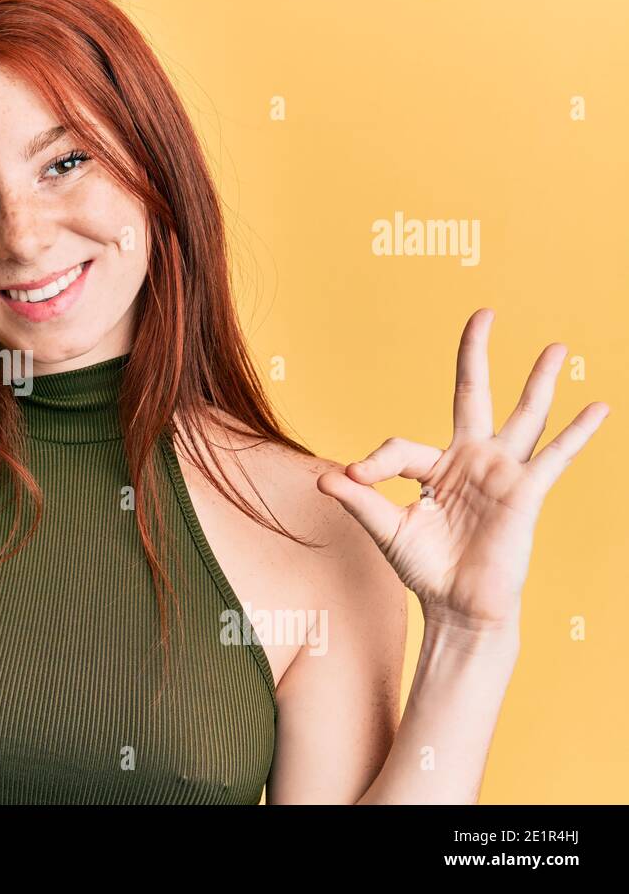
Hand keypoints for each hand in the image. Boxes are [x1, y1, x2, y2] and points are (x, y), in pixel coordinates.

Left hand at [317, 308, 609, 630]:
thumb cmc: (425, 568)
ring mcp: (500, 473)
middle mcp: (469, 460)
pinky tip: (597, 407)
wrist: (457, 607)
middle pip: (473, 395)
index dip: (375, 462)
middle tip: (483, 312)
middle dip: (476, 354)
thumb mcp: (385, 529)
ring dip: (539, 381)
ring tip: (556, 347)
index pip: (400, 447)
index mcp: (433, 467)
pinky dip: (577, 433)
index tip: (355, 479)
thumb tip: (323, 478)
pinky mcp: (524, 493)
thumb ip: (359, 499)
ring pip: (523, 416)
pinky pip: (555, 457)